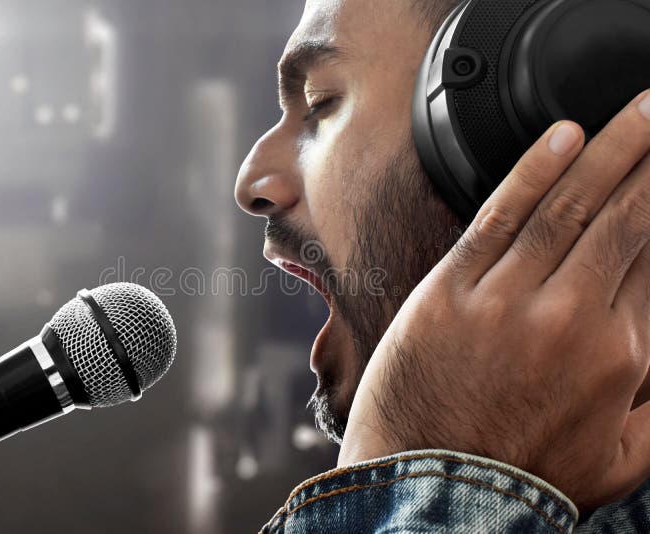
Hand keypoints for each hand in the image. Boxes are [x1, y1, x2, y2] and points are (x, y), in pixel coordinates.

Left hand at [338, 89, 649, 512]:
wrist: (433, 488)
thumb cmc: (525, 473)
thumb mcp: (623, 457)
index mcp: (618, 355)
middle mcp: (568, 318)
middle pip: (623, 220)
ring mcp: (505, 300)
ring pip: (567, 208)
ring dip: (608, 151)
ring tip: (636, 113)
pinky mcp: (449, 292)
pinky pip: (497, 218)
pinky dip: (530, 174)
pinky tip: (561, 139)